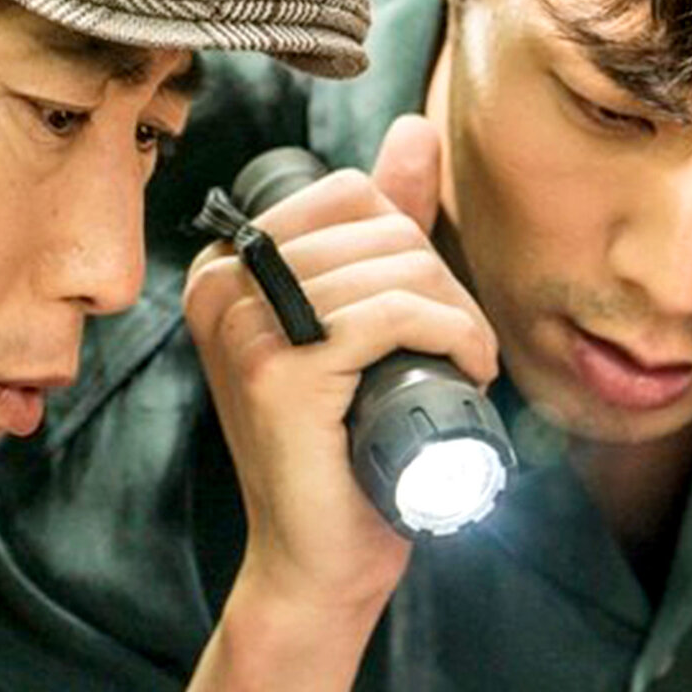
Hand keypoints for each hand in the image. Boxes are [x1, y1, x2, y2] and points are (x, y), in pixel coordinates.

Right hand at [180, 114, 496, 613]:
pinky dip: (454, 335)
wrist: (322, 561)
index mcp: (227, 268)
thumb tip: (414, 130)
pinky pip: (392, 313)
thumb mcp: (361, 324)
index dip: (409, 241)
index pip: (348, 195)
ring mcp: (243, 328)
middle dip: (445, 284)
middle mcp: (221, 288)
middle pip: (377, 230)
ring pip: (394, 270)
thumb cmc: (345, 448)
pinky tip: (470, 369)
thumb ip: (380, 228)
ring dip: (460, 315)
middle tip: (464, 349)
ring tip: (469, 363)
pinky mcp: (279, 370)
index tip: (434, 308)